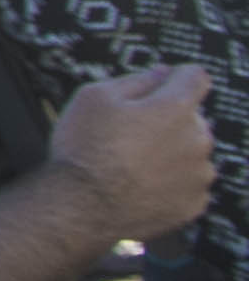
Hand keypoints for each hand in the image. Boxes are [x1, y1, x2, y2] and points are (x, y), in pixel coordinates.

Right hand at [45, 64, 216, 246]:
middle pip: (194, 118)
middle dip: (170, 119)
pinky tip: (142, 184)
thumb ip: (135, 80)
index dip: (177, 77)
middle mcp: (198, 140)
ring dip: (173, 152)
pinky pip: (189, 184)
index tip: (159, 85)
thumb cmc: (84, 147)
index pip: (196, 77)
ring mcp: (199, 175)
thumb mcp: (94, 96)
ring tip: (134, 164)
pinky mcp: (194, 204)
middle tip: (131, 132)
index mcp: (175, 108)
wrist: (82, 207)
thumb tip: (162, 73)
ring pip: (192, 152)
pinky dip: (172, 182)